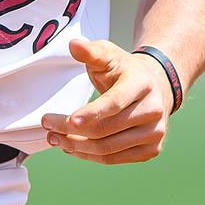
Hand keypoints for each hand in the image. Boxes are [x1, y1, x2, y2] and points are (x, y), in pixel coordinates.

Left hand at [40, 38, 175, 164]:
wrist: (157, 87)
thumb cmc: (125, 71)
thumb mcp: (110, 55)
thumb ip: (91, 51)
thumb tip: (73, 45)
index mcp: (142, 84)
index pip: (115, 102)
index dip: (92, 113)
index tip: (68, 120)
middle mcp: (153, 110)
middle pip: (106, 129)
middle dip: (71, 131)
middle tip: (48, 127)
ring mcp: (154, 133)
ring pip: (107, 149)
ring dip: (76, 146)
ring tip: (55, 138)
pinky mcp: (151, 150)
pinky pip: (113, 159)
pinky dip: (89, 156)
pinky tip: (72, 147)